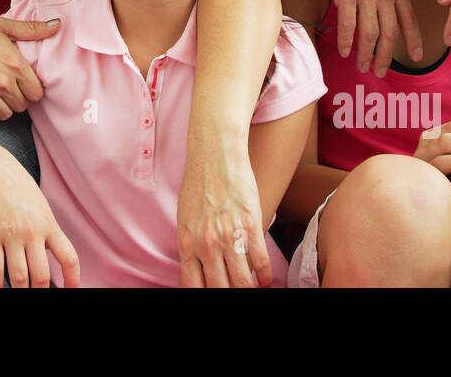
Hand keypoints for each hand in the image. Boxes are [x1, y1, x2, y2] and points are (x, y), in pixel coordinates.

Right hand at [0, 14, 56, 128]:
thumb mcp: (0, 26)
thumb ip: (31, 29)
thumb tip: (58, 24)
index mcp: (14, 63)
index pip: (37, 92)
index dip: (30, 88)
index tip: (21, 83)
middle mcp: (2, 82)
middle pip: (22, 106)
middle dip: (16, 98)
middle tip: (4, 86)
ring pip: (6, 115)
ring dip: (1, 107)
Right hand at [0, 152, 79, 287]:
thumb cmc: (18, 187)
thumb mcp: (41, 206)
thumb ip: (47, 230)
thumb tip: (50, 255)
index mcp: (49, 224)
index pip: (68, 257)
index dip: (73, 278)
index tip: (71, 289)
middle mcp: (32, 232)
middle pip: (41, 275)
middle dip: (40, 292)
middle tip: (38, 294)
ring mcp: (11, 235)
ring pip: (19, 277)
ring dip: (20, 291)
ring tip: (20, 293)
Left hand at [177, 143, 269, 287]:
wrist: (214, 155)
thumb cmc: (198, 185)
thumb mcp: (185, 220)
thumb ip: (192, 247)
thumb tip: (198, 272)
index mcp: (187, 244)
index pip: (194, 287)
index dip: (205, 296)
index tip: (215, 295)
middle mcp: (207, 244)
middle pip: (220, 289)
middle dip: (229, 294)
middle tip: (235, 291)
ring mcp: (229, 236)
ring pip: (242, 282)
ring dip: (248, 289)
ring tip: (251, 289)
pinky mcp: (250, 225)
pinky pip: (261, 262)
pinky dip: (265, 276)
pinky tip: (264, 280)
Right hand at [316, 0, 421, 75]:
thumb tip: (385, 10)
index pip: (409, 20)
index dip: (413, 40)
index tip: (416, 57)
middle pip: (390, 34)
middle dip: (386, 56)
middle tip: (381, 72)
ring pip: (370, 34)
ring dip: (366, 54)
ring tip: (363, 67)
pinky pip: (348, 25)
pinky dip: (346, 41)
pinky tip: (343, 51)